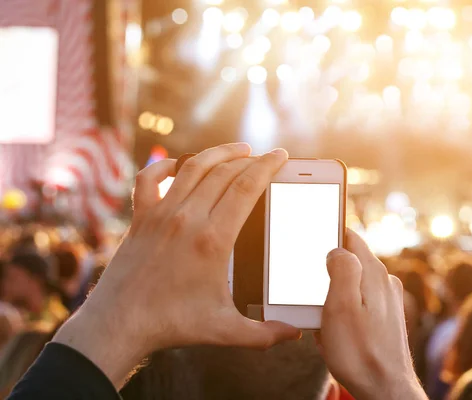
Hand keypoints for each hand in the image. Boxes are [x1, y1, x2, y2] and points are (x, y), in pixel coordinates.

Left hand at [53, 143, 300, 386]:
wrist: (119, 324)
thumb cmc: (173, 325)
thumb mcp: (226, 331)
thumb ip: (265, 333)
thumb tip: (296, 334)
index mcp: (213, 240)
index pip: (247, 187)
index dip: (267, 166)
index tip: (281, 156)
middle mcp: (187, 219)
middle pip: (224, 172)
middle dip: (250, 158)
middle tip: (265, 156)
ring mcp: (161, 214)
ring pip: (192, 167)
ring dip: (217, 153)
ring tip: (237, 150)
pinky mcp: (140, 218)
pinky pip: (149, 179)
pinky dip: (164, 166)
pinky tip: (177, 164)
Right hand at [319, 230, 425, 399]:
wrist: (385, 389)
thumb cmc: (359, 352)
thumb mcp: (340, 306)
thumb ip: (341, 269)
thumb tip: (337, 250)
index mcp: (373, 273)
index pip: (350, 237)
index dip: (329, 236)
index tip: (312, 248)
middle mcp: (384, 281)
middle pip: (349, 261)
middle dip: (328, 275)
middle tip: (318, 300)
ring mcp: (387, 300)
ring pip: (352, 285)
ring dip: (334, 298)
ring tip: (328, 324)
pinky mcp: (385, 317)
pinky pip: (357, 304)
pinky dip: (344, 313)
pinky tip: (338, 333)